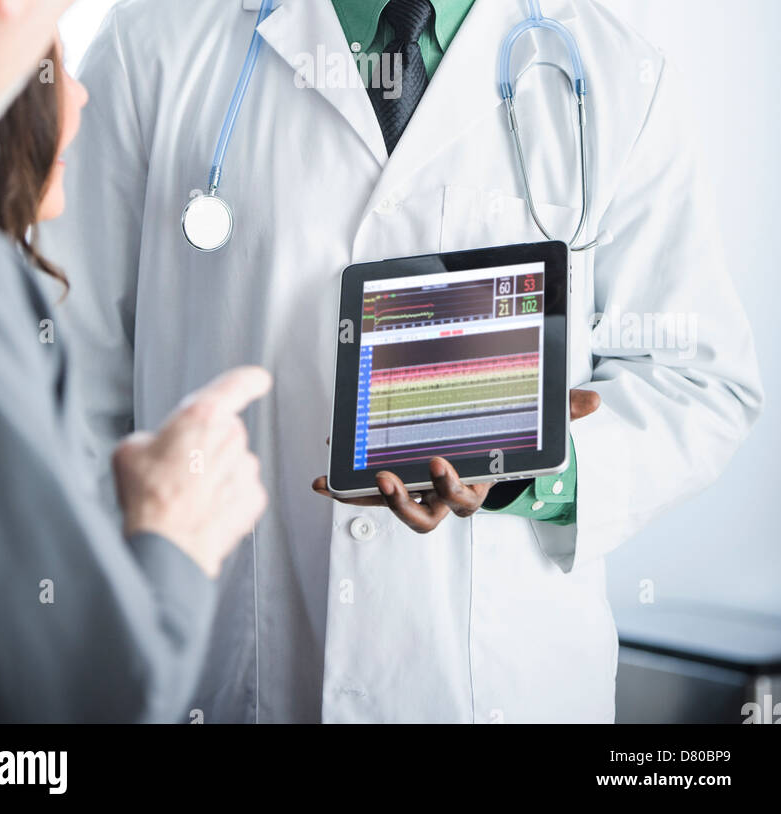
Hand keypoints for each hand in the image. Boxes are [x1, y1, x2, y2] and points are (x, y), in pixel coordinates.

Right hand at [113, 365, 271, 577]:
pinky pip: (241, 489)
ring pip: (234, 461)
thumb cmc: (148, 499)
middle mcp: (230, 437)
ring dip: (216, 473)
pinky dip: (226, 497)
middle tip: (179, 468)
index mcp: (202, 416)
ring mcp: (244, 469)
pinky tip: (203, 509)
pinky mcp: (253, 497)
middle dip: (207, 445)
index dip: (248, 380)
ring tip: (187, 495)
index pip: (235, 385)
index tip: (258, 379)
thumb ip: (152, 438)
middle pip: (225, 430)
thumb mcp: (130, 452)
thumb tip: (154, 447)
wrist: (167, 546)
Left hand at [311, 386, 600, 534]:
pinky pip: (369, 490)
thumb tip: (594, 401)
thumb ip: (563, 412)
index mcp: (478, 485)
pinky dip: (345, 486)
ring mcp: (419, 491)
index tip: (439, 463)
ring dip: (366, 497)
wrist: (494, 449)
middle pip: (425, 515)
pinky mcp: (396, 480)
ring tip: (338, 482)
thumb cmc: (513, 440)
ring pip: (392, 506)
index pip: (466, 499)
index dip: (452, 487)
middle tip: (389, 477)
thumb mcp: (537, 424)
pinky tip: (322, 478)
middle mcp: (445, 496)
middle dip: (404, 502)